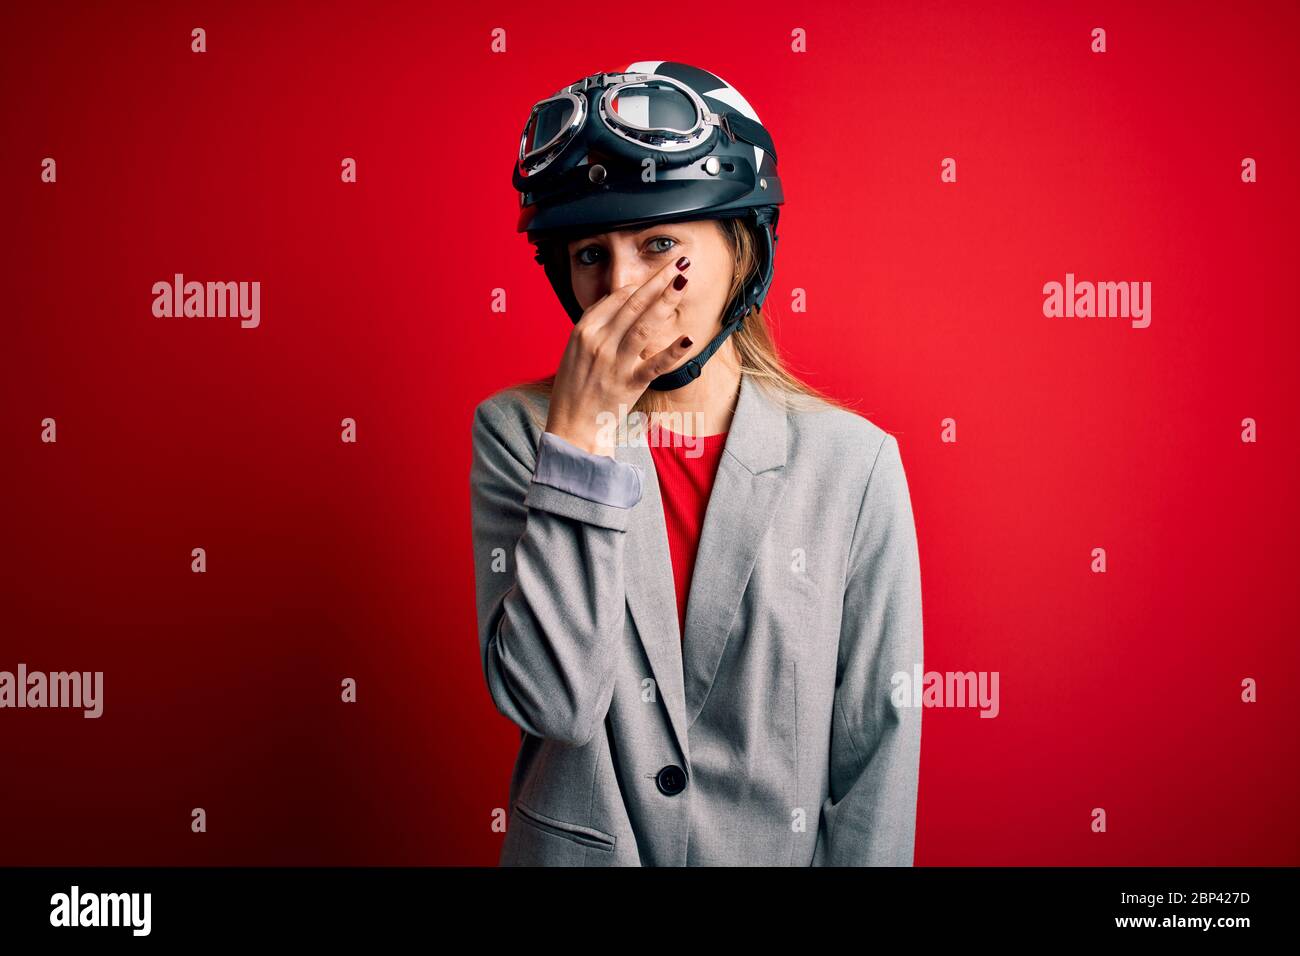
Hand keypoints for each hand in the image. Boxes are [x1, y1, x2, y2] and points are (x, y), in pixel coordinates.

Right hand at [544, 255, 694, 456]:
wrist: (571, 427)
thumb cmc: (574, 389)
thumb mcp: (576, 350)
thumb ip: (596, 326)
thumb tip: (618, 302)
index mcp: (584, 330)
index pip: (616, 298)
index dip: (640, 284)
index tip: (658, 274)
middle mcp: (598, 342)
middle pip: (633, 303)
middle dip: (658, 280)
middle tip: (679, 262)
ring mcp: (614, 363)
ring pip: (644, 325)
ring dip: (666, 300)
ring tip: (683, 281)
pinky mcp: (628, 385)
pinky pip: (654, 365)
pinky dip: (671, 352)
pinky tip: (688, 338)